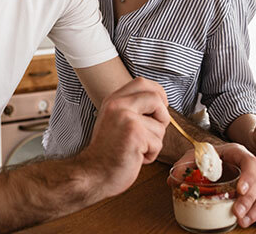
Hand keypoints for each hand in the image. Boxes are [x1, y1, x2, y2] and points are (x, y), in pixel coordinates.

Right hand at [79, 77, 169, 199]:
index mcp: (113, 99)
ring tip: (136, 149)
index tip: (157, 110)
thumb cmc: (108, 152)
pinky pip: (157, 143)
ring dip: (154, 142)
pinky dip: (151, 155)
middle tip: (151, 132)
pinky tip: (135, 157)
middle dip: (162, 116)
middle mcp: (118, 104)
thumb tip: (160, 102)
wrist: (93, 174)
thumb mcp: (115, 120)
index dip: (157, 94)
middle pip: (156, 98)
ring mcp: (126, 118)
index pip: (143, 83)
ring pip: (160, 126)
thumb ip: (131, 108)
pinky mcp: (134, 134)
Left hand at [169, 143, 255, 228]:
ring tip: (243, 221)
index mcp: (237, 153)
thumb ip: (184, 165)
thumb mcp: (194, 156)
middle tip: (237, 212)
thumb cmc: (205, 156)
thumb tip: (173, 180)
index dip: (248, 176)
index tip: (239, 190)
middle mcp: (250, 166)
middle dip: (249, 200)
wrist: (211, 157)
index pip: (249, 162)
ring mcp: (255, 180)